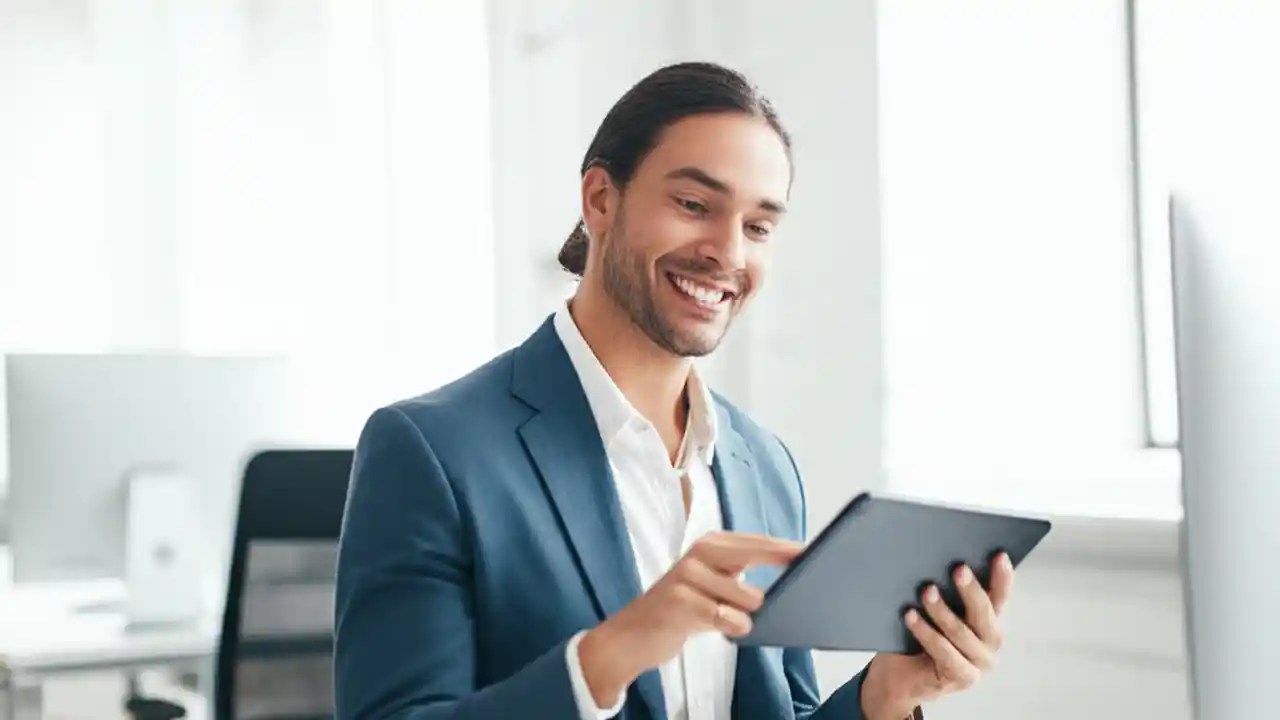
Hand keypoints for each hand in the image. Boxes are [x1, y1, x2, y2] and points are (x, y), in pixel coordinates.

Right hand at [578, 531, 802, 706]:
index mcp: (709, 544)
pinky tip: (729, 629)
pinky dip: (732, 626)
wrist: (633, 634)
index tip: (811, 551)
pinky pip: (722, 616)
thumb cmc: (681, 609)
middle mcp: (698, 553)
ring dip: (748, 613)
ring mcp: (686, 574)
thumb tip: (784, 576)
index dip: (784, 548)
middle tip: (804, 576)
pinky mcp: (678, 600)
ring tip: (737, 621)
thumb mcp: (711, 587)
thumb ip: (740, 577)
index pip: (755, 542)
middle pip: (752, 553)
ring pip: (742, 593)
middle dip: (780, 562)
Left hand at [860, 553, 1015, 719]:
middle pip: (984, 614)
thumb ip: (945, 592)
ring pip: (961, 632)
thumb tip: (938, 560)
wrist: (900, 676)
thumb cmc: (918, 636)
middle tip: (958, 569)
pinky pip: (943, 650)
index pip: (999, 597)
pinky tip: (910, 616)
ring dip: (941, 610)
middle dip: (971, 590)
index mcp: (988, 622)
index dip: (1002, 577)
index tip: (999, 555)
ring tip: (926, 592)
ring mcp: (979, 663)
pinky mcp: (962, 677)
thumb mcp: (935, 611)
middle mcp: (990, 642)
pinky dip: (925, 632)